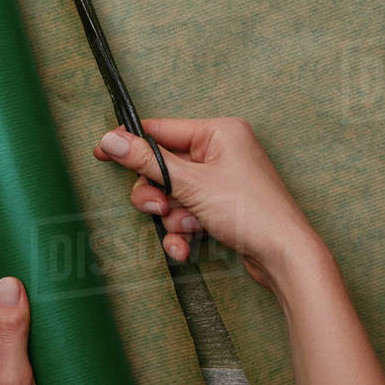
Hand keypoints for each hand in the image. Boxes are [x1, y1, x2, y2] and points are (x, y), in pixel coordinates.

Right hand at [93, 117, 325, 289]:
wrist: (284, 255)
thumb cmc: (250, 212)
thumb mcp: (191, 184)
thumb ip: (148, 162)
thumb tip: (111, 140)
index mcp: (220, 131)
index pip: (162, 129)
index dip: (131, 143)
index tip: (100, 152)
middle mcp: (223, 151)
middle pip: (164, 166)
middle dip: (157, 193)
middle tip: (160, 206)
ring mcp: (223, 180)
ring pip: (173, 194)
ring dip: (172, 217)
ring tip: (186, 229)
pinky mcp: (223, 206)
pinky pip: (189, 212)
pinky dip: (184, 230)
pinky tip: (187, 247)